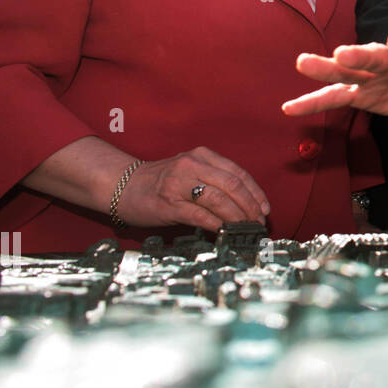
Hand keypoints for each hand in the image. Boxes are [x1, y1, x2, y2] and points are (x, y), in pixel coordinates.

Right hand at [115, 146, 268, 229]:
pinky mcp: (168, 204)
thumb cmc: (161, 182)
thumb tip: (246, 204)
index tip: (265, 209)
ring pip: (219, 200)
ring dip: (237, 217)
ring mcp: (178, 184)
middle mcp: (191, 165)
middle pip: (232, 186)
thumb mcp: (191, 172)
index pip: (238, 173)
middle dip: (250, 207)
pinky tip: (224, 231)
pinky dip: (216, 224)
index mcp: (202, 156)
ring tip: (245, 228)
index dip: (256, 193)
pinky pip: (200, 215)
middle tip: (258, 222)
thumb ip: (215, 181)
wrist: (123, 186)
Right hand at [282, 31, 387, 115]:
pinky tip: (289, 107)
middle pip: (373, 56)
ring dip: (326, 69)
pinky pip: (333, 98)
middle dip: (360, 54)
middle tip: (344, 51)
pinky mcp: (359, 92)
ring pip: (346, 72)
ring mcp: (370, 76)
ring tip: (303, 63)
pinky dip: (313, 102)